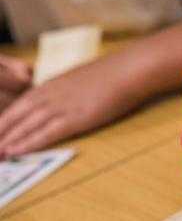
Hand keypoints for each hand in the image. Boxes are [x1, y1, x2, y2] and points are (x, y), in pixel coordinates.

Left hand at [0, 55, 144, 156]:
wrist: (129, 69)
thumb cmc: (112, 74)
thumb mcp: (81, 79)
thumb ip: (66, 90)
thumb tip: (62, 101)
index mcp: (51, 85)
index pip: (18, 104)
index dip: (4, 120)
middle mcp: (50, 94)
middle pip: (15, 115)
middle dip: (0, 131)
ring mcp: (62, 106)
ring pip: (25, 125)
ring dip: (8, 140)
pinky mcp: (75, 118)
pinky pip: (46, 132)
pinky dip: (28, 143)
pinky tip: (16, 151)